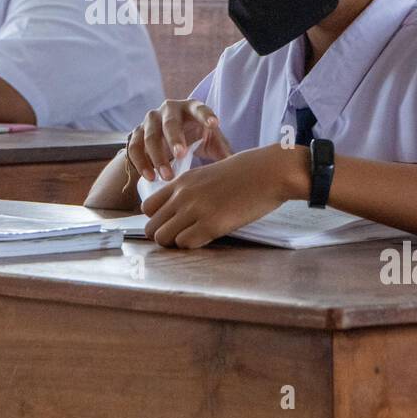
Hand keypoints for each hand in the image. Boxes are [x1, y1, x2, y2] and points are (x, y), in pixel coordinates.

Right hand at [125, 99, 232, 181]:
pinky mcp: (136, 133)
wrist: (169, 141)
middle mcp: (169, 110)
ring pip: (149, 135)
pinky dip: (141, 162)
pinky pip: (134, 146)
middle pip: (170, 121)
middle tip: (181, 154)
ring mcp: (150, 120)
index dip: (206, 115)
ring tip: (167, 175)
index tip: (215, 124)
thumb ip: (224, 153)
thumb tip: (241, 171)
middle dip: (175, 137)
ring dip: (157, 155)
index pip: (199, 108)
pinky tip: (151, 176)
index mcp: (191, 108)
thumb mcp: (212, 143)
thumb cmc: (196, 139)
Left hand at [141, 144, 305, 248]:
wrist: (269, 172)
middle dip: (164, 235)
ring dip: (175, 243)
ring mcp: (195, 210)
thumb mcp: (208, 174)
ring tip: (195, 238)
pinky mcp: (211, 224)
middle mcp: (182, 195)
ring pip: (163, 238)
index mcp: (181, 182)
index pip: (147, 207)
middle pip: (151, 227)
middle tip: (183, 236)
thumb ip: (190, 190)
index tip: (172, 224)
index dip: (157, 220)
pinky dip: (192, 246)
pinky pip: (185, 243)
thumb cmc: (245, 173)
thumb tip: (179, 210)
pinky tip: (207, 238)